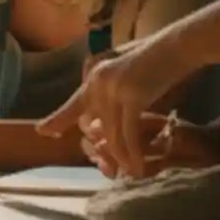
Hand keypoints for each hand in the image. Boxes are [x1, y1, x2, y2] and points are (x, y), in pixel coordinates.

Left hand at [38, 38, 197, 176]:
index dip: (58, 119)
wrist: (177, 46)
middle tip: (111, 170)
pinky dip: (133, 153)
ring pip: (111, 133)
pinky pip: (127, 133)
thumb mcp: (124, 74)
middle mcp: (96, 82)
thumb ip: (109, 93)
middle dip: (103, 150)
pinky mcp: (132, 97)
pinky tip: (138, 167)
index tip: (43, 131)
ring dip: (120, 156)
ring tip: (129, 172)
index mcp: (93, 76)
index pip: (73, 103)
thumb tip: (98, 121)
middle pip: (92, 125)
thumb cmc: (156, 61)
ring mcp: (112, 89)